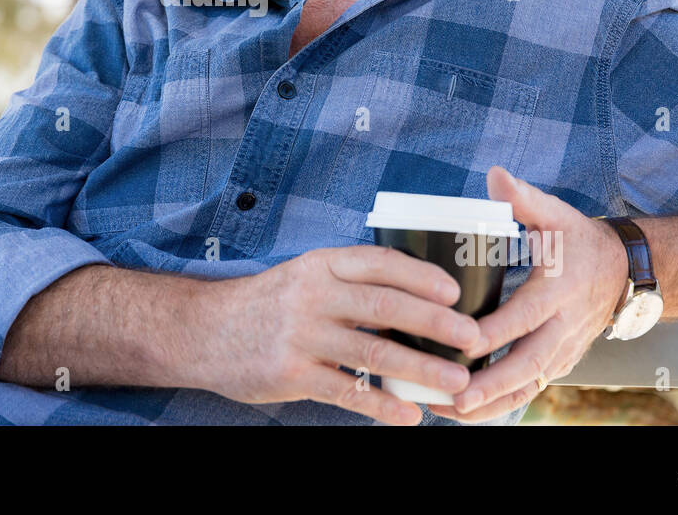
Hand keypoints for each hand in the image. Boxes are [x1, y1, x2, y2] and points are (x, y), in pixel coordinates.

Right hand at [198, 245, 482, 425]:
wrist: (202, 330)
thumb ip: (348, 282)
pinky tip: (409, 415)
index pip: (379, 263)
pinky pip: (347, 391)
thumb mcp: (303, 275)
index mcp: (320, 265)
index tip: (455, 292)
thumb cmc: (266, 303)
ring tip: (457, 383)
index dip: (421, 276)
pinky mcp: (292, 373)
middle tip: (474, 338)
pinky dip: (382, 405)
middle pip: (385, 305)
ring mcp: (301, 335)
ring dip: (422, 369)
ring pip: (373, 350)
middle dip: (436, 323)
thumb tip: (414, 294)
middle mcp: (312, 295)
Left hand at [426, 166, 628, 423]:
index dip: (495, 330)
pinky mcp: (556, 363)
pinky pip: (529, 390)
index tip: (462, 341)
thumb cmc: (577, 239)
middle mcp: (563, 327)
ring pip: (528, 385)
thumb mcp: (554, 213)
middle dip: (492, 383)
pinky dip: (501, 406)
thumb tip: (495, 175)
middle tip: (456, 397)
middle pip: (528, 362)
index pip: (524, 315)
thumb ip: (524, 198)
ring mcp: (562, 351)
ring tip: (450, 412)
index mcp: (558, 291)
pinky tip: (465, 413)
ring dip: (492, 404)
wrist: (621, 271)